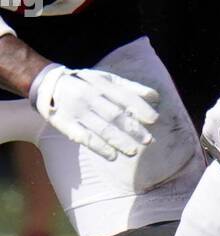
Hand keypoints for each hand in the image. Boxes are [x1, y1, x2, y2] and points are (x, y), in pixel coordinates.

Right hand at [31, 64, 158, 161]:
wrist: (49, 86)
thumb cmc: (86, 83)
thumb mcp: (106, 79)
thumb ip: (131, 88)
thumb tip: (155, 97)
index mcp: (100, 84)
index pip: (124, 96)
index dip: (140, 108)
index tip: (154, 119)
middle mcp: (89, 96)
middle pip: (114, 114)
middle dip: (132, 128)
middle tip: (148, 140)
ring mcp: (77, 111)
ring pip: (101, 128)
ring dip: (119, 141)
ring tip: (133, 151)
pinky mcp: (66, 124)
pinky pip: (84, 138)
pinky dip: (99, 147)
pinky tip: (113, 156)